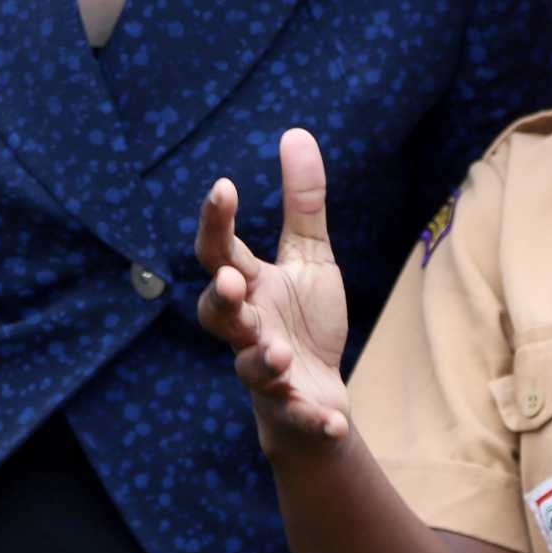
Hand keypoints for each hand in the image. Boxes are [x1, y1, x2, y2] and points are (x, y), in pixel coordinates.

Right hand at [196, 128, 352, 454]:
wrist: (316, 396)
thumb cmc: (304, 320)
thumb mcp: (310, 257)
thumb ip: (303, 203)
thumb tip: (296, 132)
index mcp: (249, 286)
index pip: (219, 250)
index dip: (217, 221)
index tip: (225, 187)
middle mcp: (247, 328)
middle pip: (217, 313)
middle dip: (221, 300)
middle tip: (231, 282)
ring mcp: (265, 371)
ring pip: (251, 367)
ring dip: (262, 360)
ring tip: (280, 352)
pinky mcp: (292, 408)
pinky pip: (296, 415)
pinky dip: (313, 419)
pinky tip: (334, 420)